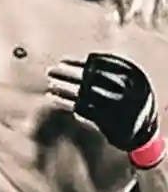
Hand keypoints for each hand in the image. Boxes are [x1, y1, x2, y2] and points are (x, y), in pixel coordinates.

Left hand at [47, 53, 165, 167]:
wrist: (141, 131)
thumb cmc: (129, 100)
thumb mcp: (128, 81)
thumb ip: (107, 70)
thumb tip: (72, 62)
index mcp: (131, 76)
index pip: (100, 64)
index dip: (78, 62)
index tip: (63, 60)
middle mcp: (124, 89)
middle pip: (88, 77)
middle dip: (67, 73)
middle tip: (50, 70)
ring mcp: (114, 105)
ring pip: (82, 92)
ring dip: (62, 87)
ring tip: (50, 83)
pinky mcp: (104, 120)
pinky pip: (79, 108)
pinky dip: (63, 102)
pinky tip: (52, 97)